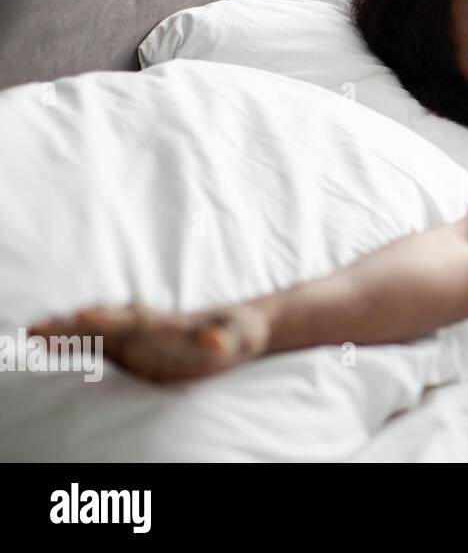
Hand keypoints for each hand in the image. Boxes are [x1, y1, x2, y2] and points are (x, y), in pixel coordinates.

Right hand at [28, 303, 269, 383]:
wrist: (237, 328)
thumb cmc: (239, 331)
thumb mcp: (239, 336)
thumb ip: (225, 339)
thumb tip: (217, 342)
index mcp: (170, 324)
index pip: (136, 321)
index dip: (111, 320)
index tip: (83, 315)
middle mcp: (147, 327)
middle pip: (105, 325)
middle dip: (73, 327)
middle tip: (37, 329)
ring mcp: (137, 337)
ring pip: (95, 334)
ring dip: (65, 334)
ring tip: (30, 334)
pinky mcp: (132, 350)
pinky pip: (97, 347)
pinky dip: (72, 345)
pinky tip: (44, 344)